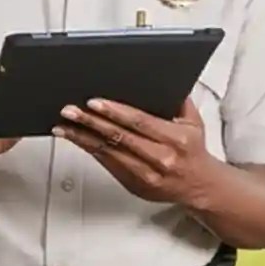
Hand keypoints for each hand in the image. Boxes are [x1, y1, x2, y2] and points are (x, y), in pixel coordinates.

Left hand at [54, 97, 216, 207]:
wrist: (199, 186)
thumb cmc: (193, 151)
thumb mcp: (194, 122)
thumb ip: (179, 100)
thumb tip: (162, 79)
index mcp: (176, 139)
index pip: (140, 121)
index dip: (115, 111)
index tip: (94, 102)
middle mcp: (161, 157)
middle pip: (119, 137)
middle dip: (91, 122)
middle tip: (71, 111)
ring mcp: (146, 174)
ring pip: (109, 152)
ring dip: (83, 138)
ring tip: (64, 126)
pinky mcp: (134, 184)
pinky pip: (108, 164)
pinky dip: (90, 150)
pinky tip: (77, 140)